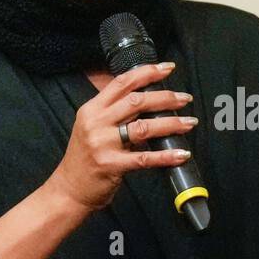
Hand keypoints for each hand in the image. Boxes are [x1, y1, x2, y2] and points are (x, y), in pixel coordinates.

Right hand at [46, 61, 198, 212]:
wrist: (69, 189)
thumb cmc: (85, 158)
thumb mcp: (92, 127)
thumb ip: (114, 112)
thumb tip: (147, 99)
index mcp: (92, 109)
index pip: (121, 83)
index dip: (146, 73)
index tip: (167, 68)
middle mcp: (96, 122)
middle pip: (136, 101)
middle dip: (165, 97)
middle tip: (185, 98)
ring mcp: (103, 143)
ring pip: (144, 127)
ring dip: (171, 123)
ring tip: (189, 122)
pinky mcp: (111, 165)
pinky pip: (145, 158)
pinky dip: (166, 156)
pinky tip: (182, 153)